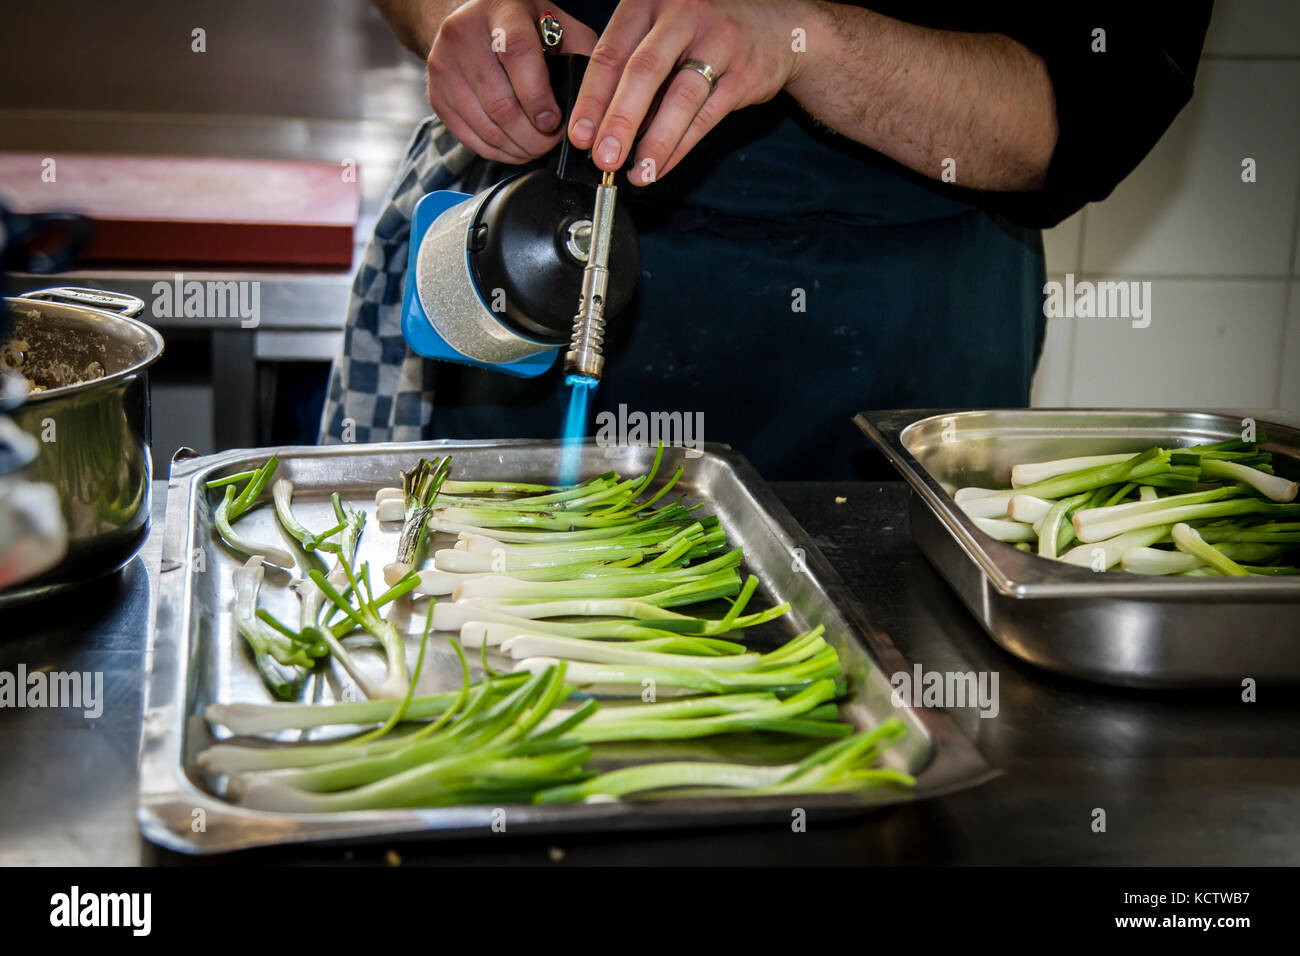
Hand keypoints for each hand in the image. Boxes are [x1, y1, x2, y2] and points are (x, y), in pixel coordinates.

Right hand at [427, 0, 597, 163]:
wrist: (469, 20)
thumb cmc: (520, 23)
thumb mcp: (555, 23)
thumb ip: (577, 55)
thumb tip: (591, 104)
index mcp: (499, 11)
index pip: (517, 56)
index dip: (538, 98)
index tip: (554, 124)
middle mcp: (464, 36)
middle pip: (500, 104)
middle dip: (533, 136)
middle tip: (551, 143)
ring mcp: (444, 67)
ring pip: (486, 128)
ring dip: (518, 149)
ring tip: (537, 148)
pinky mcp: (436, 95)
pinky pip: (470, 138)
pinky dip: (497, 152)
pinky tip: (515, 148)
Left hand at [568, 0, 806, 184]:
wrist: (778, 28)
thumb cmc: (706, 32)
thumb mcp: (662, 31)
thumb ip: (631, 65)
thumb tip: (597, 124)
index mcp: (650, 2)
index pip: (612, 51)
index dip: (592, 98)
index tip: (578, 134)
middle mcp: (683, 15)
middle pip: (642, 73)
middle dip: (618, 121)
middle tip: (601, 158)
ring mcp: (718, 42)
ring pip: (679, 98)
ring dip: (654, 142)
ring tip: (636, 173)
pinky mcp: (744, 74)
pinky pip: (706, 117)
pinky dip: (680, 147)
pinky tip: (661, 166)